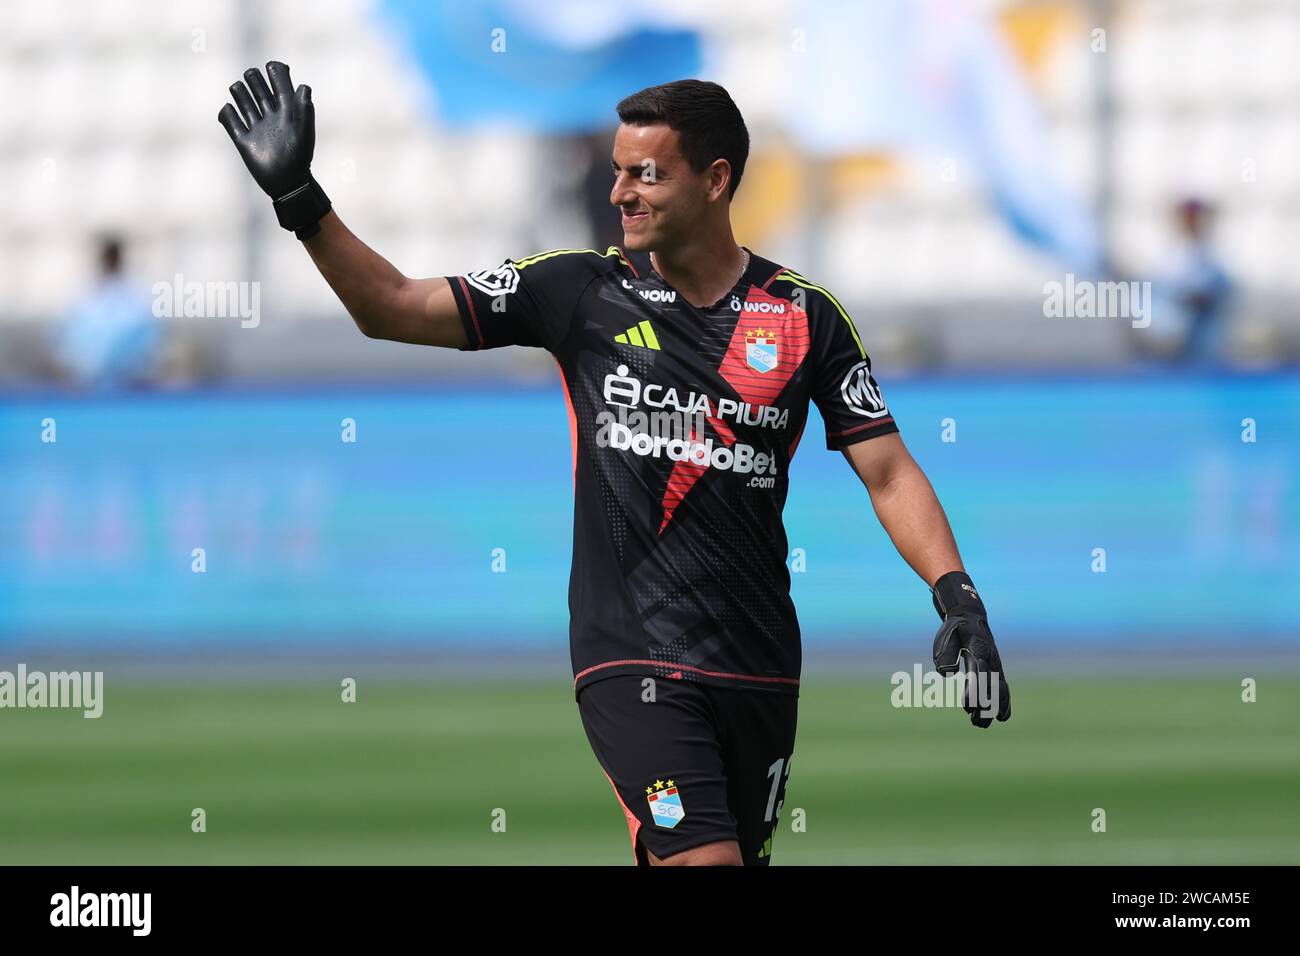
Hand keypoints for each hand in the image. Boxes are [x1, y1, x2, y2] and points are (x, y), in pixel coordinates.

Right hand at [218, 61, 329, 238]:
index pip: (279, 82)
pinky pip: (229, 120)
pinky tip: (230, 113)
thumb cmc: (300, 159)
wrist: (287, 185)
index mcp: (287, 111)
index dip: (275, 71)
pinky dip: (226, 113)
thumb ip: (304, 110)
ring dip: (239, 92)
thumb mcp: (304, 133)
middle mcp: (270, 116)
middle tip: (252, 79)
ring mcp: (256, 127)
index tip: (272, 67)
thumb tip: (303, 86)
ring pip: (242, 99)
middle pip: (257, 86)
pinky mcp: (243, 141)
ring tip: (241, 93)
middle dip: (253, 78)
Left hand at [930, 572, 1010, 728]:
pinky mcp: (995, 669)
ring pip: (999, 690)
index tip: (967, 706)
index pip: (978, 673)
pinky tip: (1002, 717)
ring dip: (993, 709)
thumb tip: (946, 673)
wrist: (970, 616)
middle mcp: (990, 659)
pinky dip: (1004, 702)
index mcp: (978, 650)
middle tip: (976, 723)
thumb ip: (946, 653)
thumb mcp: (947, 635)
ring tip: (983, 725)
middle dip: (985, 706)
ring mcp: (995, 665)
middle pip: (991, 686)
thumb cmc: (956, 628)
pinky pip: (1003, 688)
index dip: (975, 690)